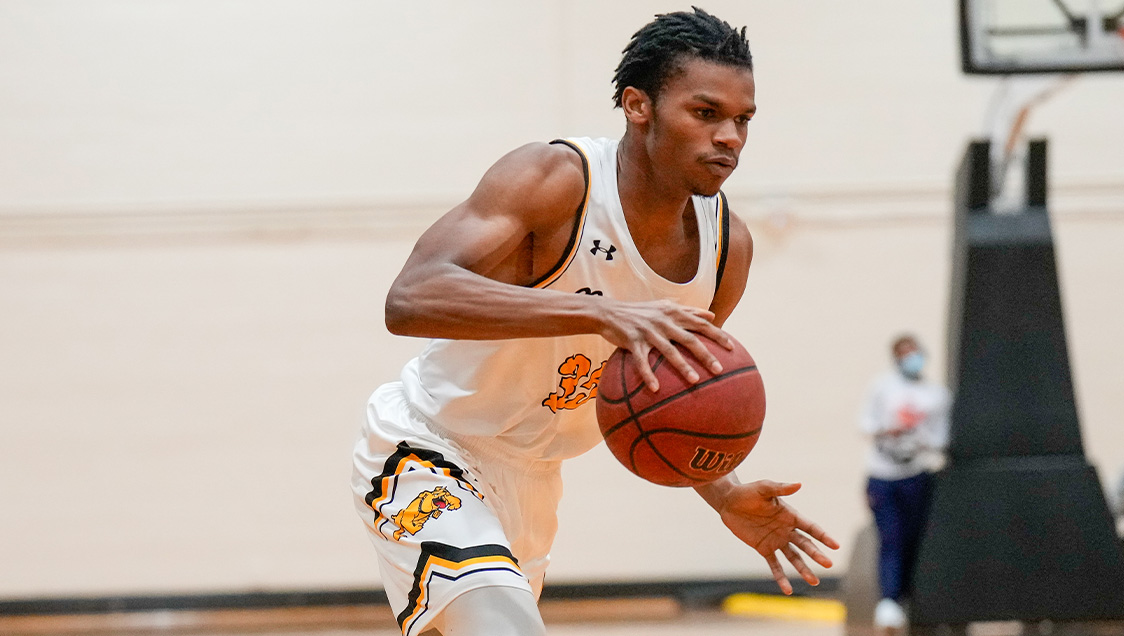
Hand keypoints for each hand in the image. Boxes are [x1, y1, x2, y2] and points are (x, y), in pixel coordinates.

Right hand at [598, 298, 732, 391]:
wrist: (609, 312)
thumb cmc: (640, 312)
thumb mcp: (665, 306)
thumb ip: (689, 310)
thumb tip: (712, 315)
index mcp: (673, 313)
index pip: (700, 323)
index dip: (717, 335)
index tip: (732, 348)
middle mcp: (663, 321)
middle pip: (690, 339)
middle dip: (706, 354)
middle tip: (719, 370)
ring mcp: (648, 332)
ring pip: (669, 351)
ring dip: (683, 367)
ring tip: (695, 381)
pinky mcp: (632, 341)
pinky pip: (642, 361)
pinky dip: (648, 375)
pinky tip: (655, 389)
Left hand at [714, 480, 839, 594]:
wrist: (729, 502)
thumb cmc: (748, 492)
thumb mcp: (764, 488)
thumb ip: (780, 488)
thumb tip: (799, 484)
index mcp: (790, 515)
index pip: (811, 528)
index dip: (823, 536)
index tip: (836, 546)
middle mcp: (786, 530)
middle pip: (805, 545)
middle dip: (817, 554)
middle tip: (828, 564)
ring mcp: (776, 540)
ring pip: (794, 558)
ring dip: (803, 569)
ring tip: (814, 582)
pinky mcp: (764, 548)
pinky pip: (775, 565)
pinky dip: (781, 577)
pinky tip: (787, 590)